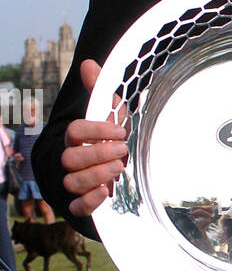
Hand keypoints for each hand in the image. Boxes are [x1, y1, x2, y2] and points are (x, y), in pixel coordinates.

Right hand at [62, 60, 128, 216]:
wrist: (121, 169)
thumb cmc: (113, 138)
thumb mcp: (112, 113)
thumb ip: (101, 91)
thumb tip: (88, 63)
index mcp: (76, 138)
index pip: (74, 131)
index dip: (95, 130)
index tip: (121, 130)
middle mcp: (71, 160)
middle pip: (70, 158)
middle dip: (97, 153)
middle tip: (121, 150)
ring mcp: (76, 182)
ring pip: (72, 181)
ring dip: (96, 175)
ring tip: (119, 168)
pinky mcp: (83, 203)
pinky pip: (77, 207)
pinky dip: (89, 202)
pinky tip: (105, 192)